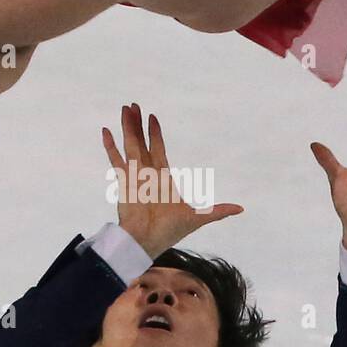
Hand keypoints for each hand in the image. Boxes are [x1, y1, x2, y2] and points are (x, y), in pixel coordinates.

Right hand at [102, 103, 243, 259]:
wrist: (148, 241)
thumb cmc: (170, 230)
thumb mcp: (198, 217)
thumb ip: (217, 210)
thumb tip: (241, 209)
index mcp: (162, 178)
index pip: (158, 149)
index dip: (155, 134)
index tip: (152, 117)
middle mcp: (147, 173)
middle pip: (142, 142)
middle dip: (138, 125)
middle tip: (134, 105)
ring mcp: (134, 175)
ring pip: (130, 145)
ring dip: (127, 127)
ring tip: (124, 109)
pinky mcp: (124, 181)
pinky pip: (116, 160)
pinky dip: (110, 146)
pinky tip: (105, 130)